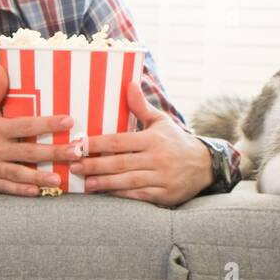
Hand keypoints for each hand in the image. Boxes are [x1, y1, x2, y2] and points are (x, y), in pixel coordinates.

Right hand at [0, 63, 84, 196]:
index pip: (26, 125)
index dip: (48, 123)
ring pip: (19, 173)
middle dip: (54, 152)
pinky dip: (21, 190)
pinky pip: (6, 188)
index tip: (69, 121)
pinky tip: (37, 192)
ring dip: (40, 177)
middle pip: (29, 151)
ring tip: (59, 179)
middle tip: (76, 153)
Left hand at [68, 80, 212, 206]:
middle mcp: (157, 158)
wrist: (205, 165)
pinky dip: (121, 194)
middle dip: (95, 165)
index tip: (79, 145)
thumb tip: (129, 83)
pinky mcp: (165, 195)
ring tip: (85, 183)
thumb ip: (141, 106)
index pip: (120, 141)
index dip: (98, 144)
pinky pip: (139, 195)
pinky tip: (105, 193)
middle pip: (120, 163)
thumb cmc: (176, 141)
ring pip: (127, 181)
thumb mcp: (161, 121)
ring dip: (104, 182)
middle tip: (74, 165)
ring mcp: (161, 178)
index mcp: (153, 139)